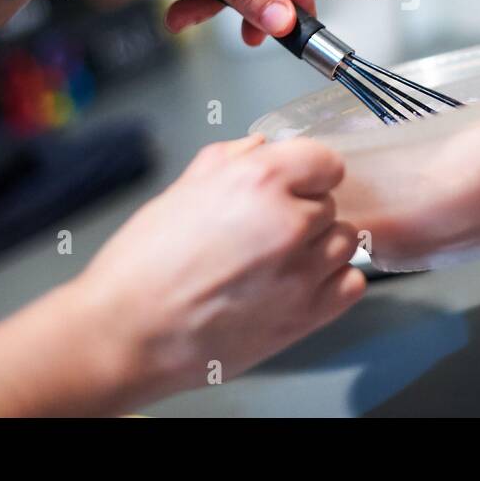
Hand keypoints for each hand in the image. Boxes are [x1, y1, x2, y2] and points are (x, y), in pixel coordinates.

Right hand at [72, 135, 365, 404]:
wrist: (128, 333)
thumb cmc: (142, 267)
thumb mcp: (180, 191)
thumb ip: (229, 160)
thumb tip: (259, 147)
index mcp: (259, 181)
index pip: (324, 160)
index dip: (306, 172)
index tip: (294, 183)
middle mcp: (290, 221)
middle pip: (330, 203)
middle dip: (303, 211)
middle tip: (265, 231)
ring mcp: (303, 271)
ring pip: (343, 241)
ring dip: (319, 247)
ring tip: (277, 261)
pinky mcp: (307, 315)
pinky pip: (351, 284)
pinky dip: (332, 283)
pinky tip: (297, 285)